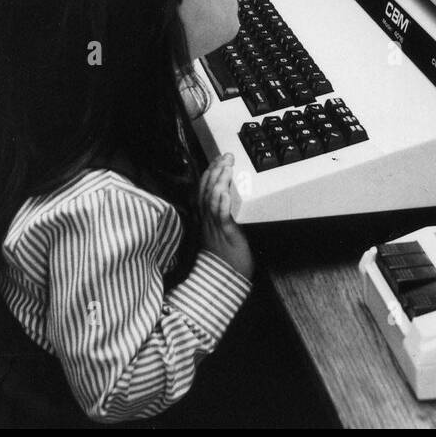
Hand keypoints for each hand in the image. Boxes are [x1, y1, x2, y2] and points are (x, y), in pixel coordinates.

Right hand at [199, 153, 252, 280]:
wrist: (224, 280)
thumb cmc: (226, 257)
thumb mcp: (222, 231)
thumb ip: (223, 214)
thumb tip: (231, 197)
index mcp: (206, 217)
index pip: (204, 189)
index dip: (210, 172)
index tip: (218, 158)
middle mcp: (207, 220)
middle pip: (206, 190)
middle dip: (215, 170)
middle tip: (225, 156)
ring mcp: (214, 227)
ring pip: (212, 199)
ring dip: (219, 182)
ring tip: (226, 168)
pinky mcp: (225, 235)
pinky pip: (221, 218)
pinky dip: (222, 204)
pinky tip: (226, 193)